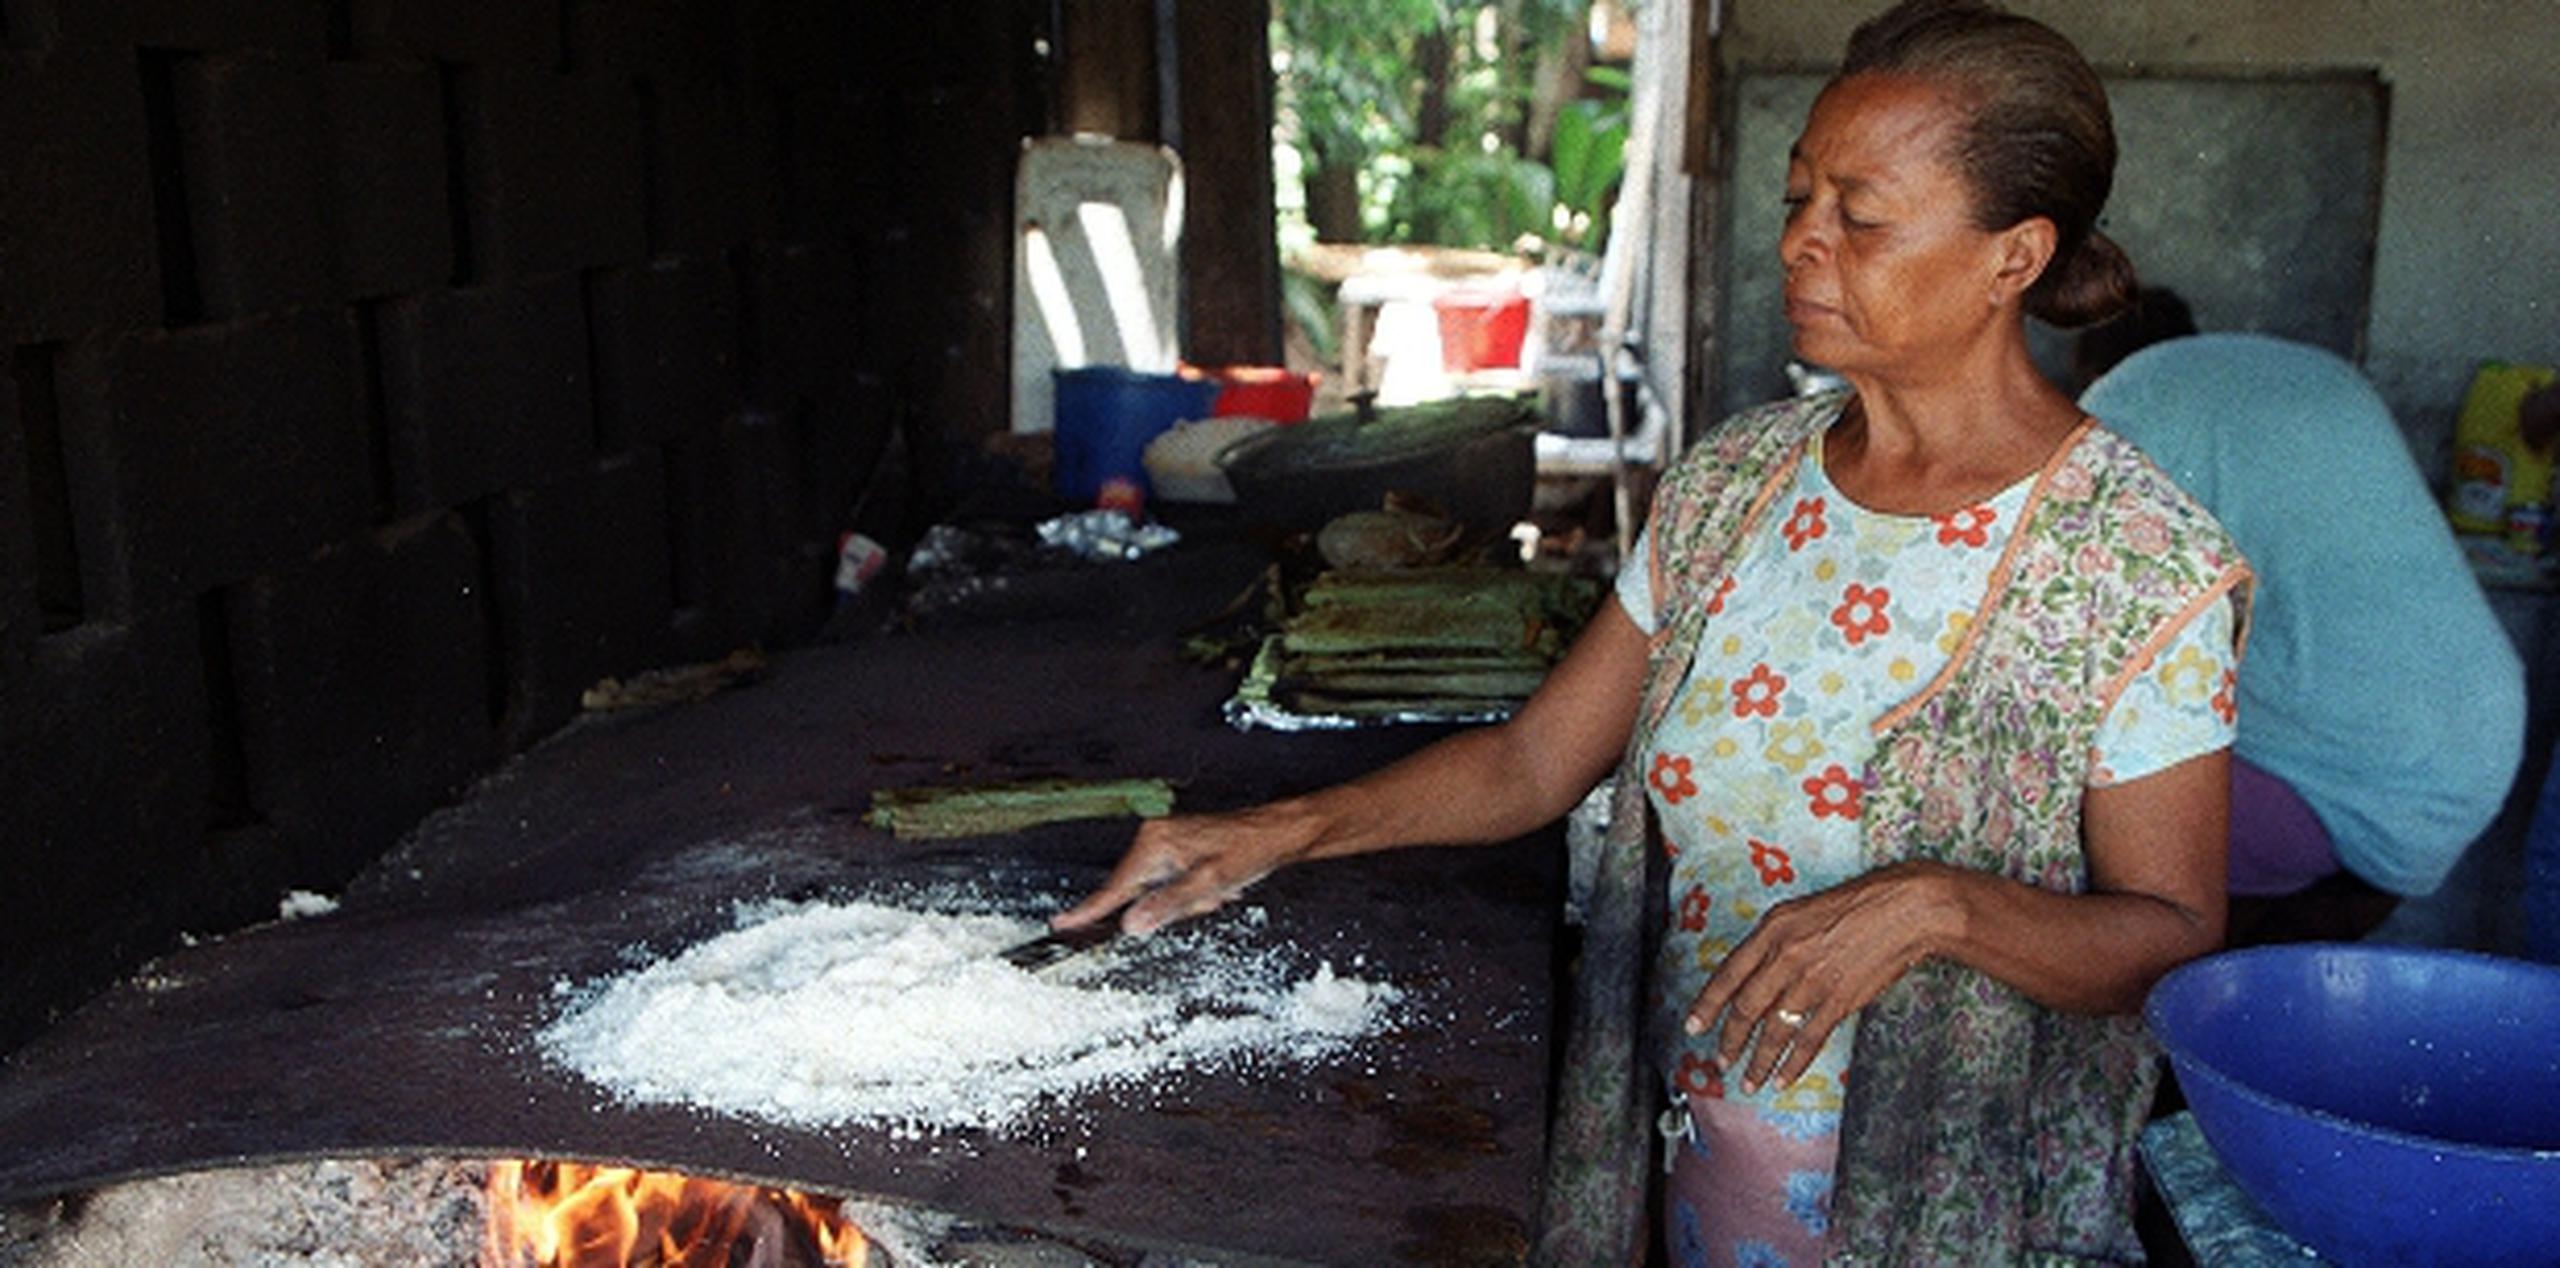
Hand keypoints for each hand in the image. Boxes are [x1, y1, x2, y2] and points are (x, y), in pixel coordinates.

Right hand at [1053, 801, 1326, 936]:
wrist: (1277, 834)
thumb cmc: (1249, 851)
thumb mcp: (1210, 883)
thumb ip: (1168, 905)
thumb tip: (1131, 924)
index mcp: (1154, 842)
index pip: (1115, 887)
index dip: (1089, 910)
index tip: (1061, 926)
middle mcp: (1153, 837)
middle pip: (1140, 893)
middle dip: (1173, 906)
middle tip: (1209, 896)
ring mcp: (1165, 841)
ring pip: (1158, 892)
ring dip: (1188, 900)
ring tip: (1218, 887)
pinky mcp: (1177, 848)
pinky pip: (1171, 883)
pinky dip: (1193, 892)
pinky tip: (1217, 884)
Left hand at [1682, 861, 1954, 1093]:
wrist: (1904, 911)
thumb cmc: (1855, 905)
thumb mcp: (1800, 910)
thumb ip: (1773, 941)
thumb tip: (1752, 971)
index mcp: (1772, 931)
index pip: (1728, 974)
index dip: (1707, 1004)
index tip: (1693, 1026)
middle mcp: (1785, 957)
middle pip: (1746, 1008)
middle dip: (1730, 1040)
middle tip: (1720, 1060)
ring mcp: (1812, 982)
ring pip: (1774, 1031)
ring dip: (1758, 1061)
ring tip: (1750, 1081)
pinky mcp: (1839, 1001)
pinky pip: (1808, 1041)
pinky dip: (1793, 1064)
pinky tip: (1783, 1078)